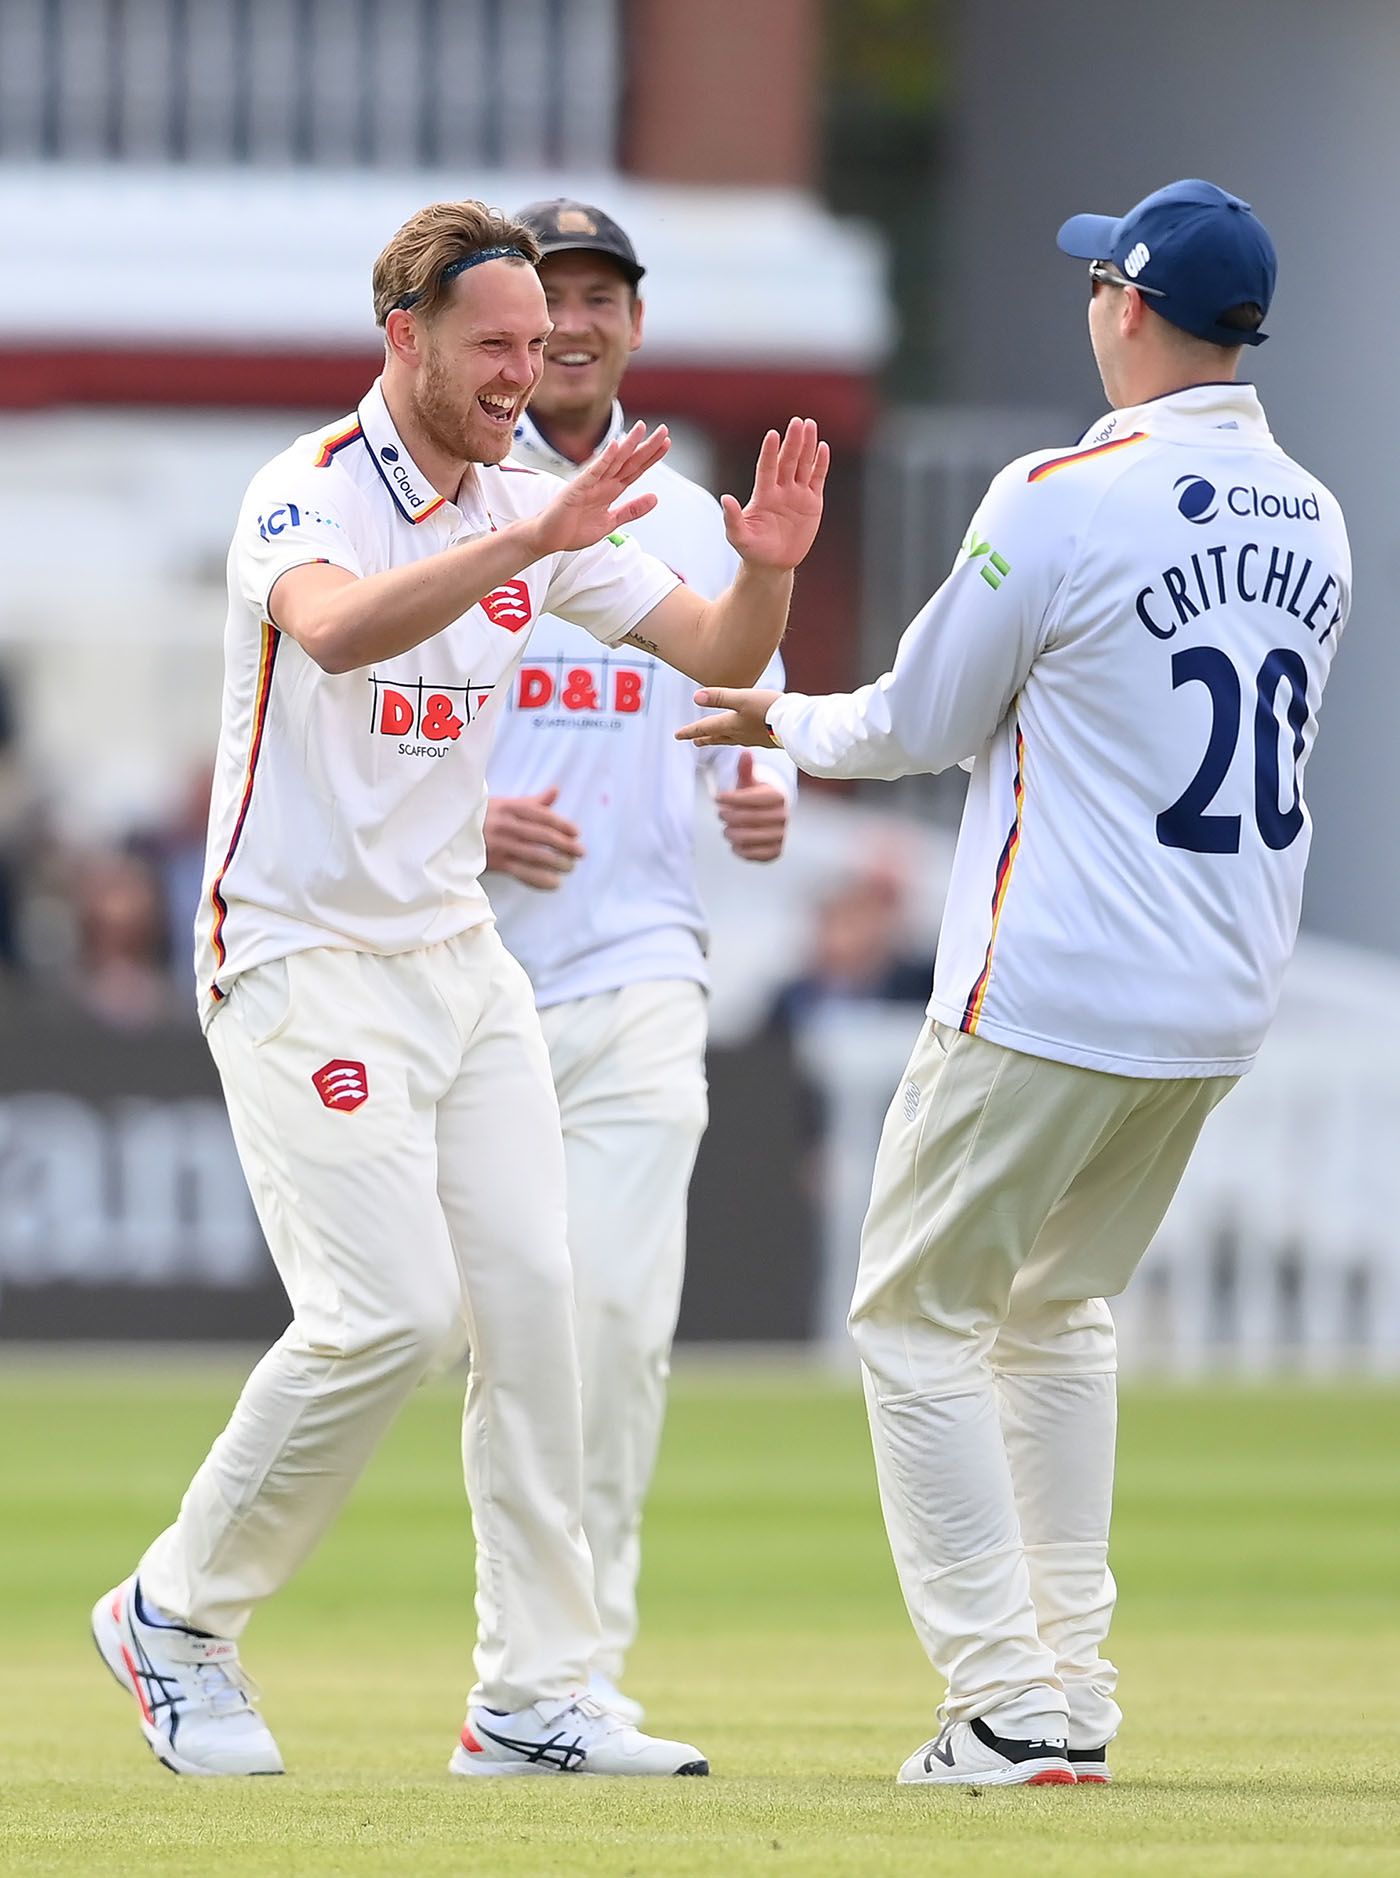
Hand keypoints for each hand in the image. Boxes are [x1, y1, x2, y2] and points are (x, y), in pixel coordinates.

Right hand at [483, 789, 584, 890]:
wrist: (449, 832)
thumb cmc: (481, 816)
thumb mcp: (504, 804)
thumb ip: (532, 802)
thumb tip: (555, 791)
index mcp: (509, 807)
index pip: (542, 816)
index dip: (562, 824)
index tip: (576, 833)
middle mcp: (505, 825)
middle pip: (542, 836)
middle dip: (565, 845)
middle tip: (580, 852)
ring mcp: (499, 845)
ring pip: (536, 855)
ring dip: (557, 863)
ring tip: (570, 867)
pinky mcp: (494, 863)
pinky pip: (523, 873)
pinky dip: (541, 879)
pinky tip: (555, 883)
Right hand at [528, 422, 670, 555]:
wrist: (549, 538)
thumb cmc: (573, 529)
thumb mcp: (611, 522)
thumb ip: (631, 510)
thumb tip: (654, 498)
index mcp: (611, 490)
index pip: (635, 470)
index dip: (651, 457)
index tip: (666, 444)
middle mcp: (603, 483)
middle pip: (629, 461)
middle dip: (647, 446)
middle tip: (663, 430)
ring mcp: (590, 483)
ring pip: (614, 461)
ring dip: (628, 445)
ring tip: (642, 429)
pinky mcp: (577, 488)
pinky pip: (594, 471)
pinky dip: (604, 459)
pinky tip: (615, 446)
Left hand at [676, 687, 781, 748]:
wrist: (796, 724)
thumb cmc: (769, 708)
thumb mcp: (742, 698)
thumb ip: (720, 697)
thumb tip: (696, 697)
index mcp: (731, 724)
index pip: (705, 727)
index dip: (690, 730)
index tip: (677, 735)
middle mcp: (739, 734)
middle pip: (717, 737)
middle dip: (704, 738)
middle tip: (694, 742)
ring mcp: (753, 738)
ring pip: (731, 739)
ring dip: (719, 739)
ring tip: (715, 739)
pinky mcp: (767, 739)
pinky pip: (746, 740)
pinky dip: (738, 739)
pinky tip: (745, 737)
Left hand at [714, 751, 788, 862]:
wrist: (769, 816)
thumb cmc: (754, 796)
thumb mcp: (748, 781)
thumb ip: (745, 769)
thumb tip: (745, 753)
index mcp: (778, 796)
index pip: (750, 798)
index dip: (730, 798)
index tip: (717, 798)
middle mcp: (783, 816)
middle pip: (746, 819)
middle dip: (728, 816)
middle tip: (720, 814)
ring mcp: (781, 835)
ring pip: (747, 838)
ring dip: (730, 833)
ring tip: (726, 829)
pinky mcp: (776, 852)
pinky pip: (752, 854)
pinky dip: (739, 850)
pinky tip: (736, 843)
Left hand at [722, 417, 828, 571]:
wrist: (772, 564)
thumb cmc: (752, 550)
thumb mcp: (738, 537)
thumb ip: (732, 519)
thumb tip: (725, 498)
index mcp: (763, 494)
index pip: (767, 468)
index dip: (769, 452)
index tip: (772, 435)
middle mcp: (780, 489)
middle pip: (788, 461)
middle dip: (793, 442)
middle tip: (797, 422)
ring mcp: (797, 494)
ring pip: (803, 465)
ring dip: (808, 445)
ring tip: (810, 425)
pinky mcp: (812, 502)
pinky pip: (817, 479)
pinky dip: (821, 464)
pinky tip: (823, 448)